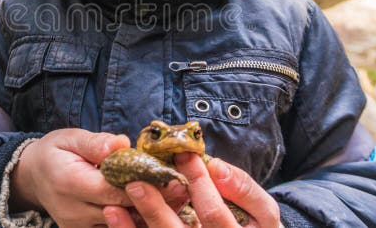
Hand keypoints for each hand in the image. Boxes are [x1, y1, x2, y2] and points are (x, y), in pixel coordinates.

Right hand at [10, 129, 184, 226]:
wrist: (32, 177)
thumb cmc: (55, 152)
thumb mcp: (70, 138)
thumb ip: (96, 143)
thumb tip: (121, 144)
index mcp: (69, 183)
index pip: (111, 189)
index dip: (141, 184)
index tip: (169, 175)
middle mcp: (74, 211)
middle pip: (121, 210)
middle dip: (153, 200)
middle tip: (182, 188)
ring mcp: (78, 226)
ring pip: (121, 224)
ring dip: (149, 213)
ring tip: (178, 198)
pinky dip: (136, 220)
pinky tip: (157, 210)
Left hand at [103, 153, 279, 227]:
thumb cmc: (255, 226)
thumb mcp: (263, 211)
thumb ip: (243, 188)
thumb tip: (215, 166)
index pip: (214, 214)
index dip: (200, 185)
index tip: (184, 155)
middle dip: (157, 208)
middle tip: (138, 182)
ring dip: (138, 221)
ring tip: (120, 196)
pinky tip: (113, 213)